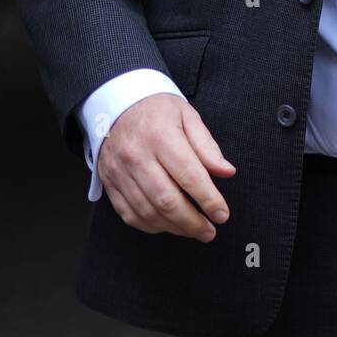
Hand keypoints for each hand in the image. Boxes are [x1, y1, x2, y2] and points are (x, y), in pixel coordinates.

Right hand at [97, 93, 236, 241]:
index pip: (188, 175)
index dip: (208, 199)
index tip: (222, 214)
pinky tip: (168, 225)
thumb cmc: (158, 111)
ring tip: (193, 231)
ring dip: (174, 228)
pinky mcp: (109, 183)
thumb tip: (227, 172)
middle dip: (192, 222)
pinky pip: (129, 214)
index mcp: (160, 136)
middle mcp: (136, 155)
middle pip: (166, 200)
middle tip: (209, 231)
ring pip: (148, 212)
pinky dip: (151, 226)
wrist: (117, 105)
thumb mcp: (188, 117)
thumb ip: (207, 147)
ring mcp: (119, 171)